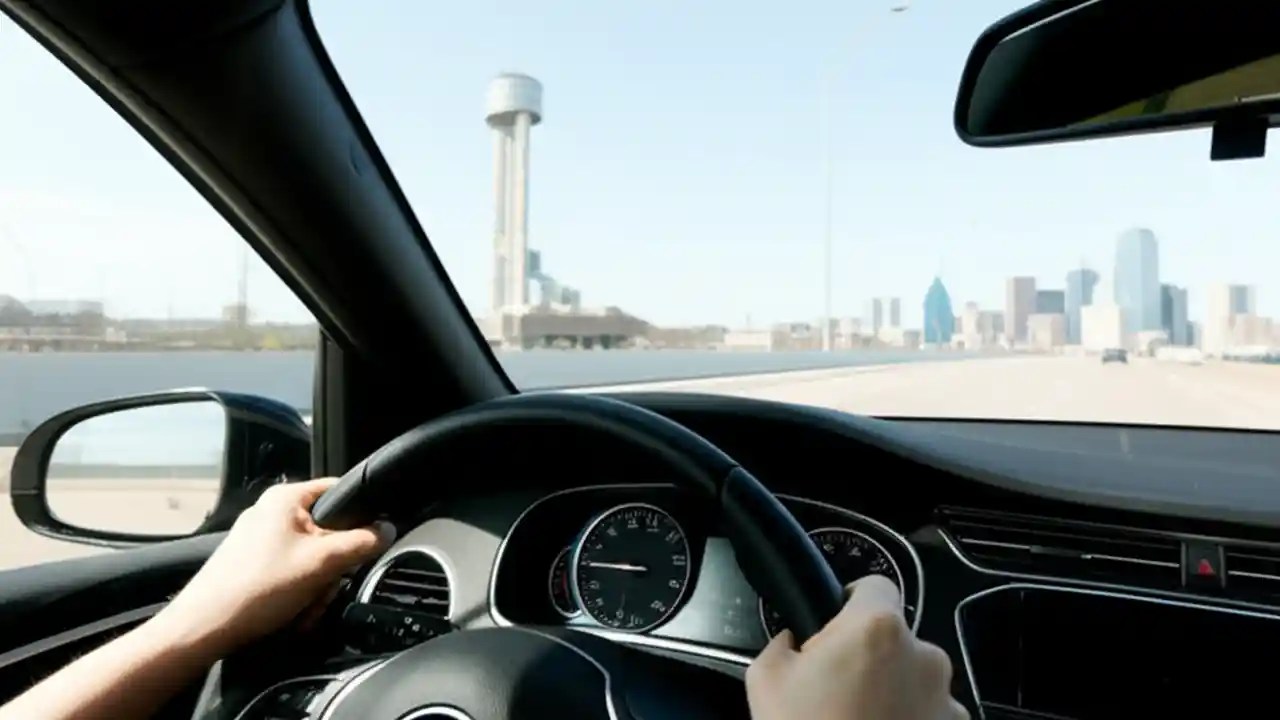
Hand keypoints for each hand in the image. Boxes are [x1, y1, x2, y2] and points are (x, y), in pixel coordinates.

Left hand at [154, 477, 394, 654]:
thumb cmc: (256, 589)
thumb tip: (387, 530)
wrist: (203, 628)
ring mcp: (259, 540)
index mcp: (285, 498)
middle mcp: (271, 512)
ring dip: (317, 587)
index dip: (361, 516)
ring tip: (305, 608)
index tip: (369, 542)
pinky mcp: (252, 564)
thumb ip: (362, 543)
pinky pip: (292, 572)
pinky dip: (299, 594)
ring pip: (312, 557)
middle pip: (328, 532)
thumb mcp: (322, 564)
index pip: (340, 491)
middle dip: (333, 568)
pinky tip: (293, 613)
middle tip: (325, 589)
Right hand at [746, 575, 967, 719]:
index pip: (875, 584)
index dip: (852, 601)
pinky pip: (929, 712)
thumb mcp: (765, 677)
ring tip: (857, 719)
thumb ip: (784, 642)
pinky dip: (909, 719)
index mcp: (877, 629)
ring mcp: (946, 699)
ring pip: (914, 677)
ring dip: (893, 690)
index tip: (836, 625)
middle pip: (895, 636)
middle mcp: (924, 656)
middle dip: (871, 654)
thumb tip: (796, 642)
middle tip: (836, 687)